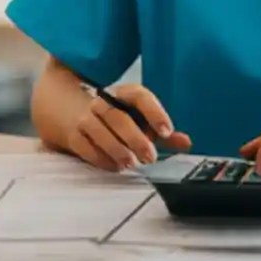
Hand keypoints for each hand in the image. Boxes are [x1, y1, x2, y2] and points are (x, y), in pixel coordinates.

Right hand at [68, 84, 191, 171]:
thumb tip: (186, 143)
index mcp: (124, 95)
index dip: (155, 113)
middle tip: (150, 157)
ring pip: (99, 130)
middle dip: (135, 138)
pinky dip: (101, 158)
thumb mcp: (141, 121)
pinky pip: (85, 146)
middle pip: (118, 116)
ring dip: (117, 148)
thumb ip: (162, 132)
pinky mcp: (75, 135)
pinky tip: (114, 166)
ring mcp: (86, 117)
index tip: (167, 132)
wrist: (73, 114)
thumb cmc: (116, 120)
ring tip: (131, 163)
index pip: (140, 96)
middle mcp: (103, 103)